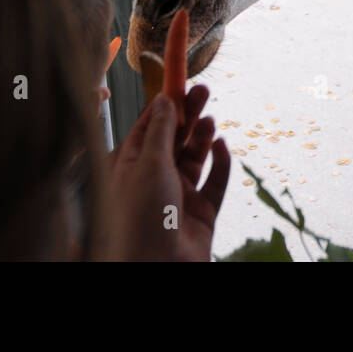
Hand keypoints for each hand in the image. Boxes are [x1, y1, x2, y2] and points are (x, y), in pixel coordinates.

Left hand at [100, 85, 230, 261]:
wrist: (155, 269)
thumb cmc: (139, 219)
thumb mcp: (148, 164)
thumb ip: (161, 131)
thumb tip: (165, 100)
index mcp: (130, 167)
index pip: (149, 128)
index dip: (165, 105)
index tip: (180, 82)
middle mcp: (153, 180)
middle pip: (174, 140)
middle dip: (188, 115)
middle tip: (204, 91)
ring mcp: (178, 198)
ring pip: (194, 159)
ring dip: (203, 137)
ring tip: (210, 119)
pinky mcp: (201, 215)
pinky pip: (214, 183)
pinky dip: (220, 164)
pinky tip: (221, 146)